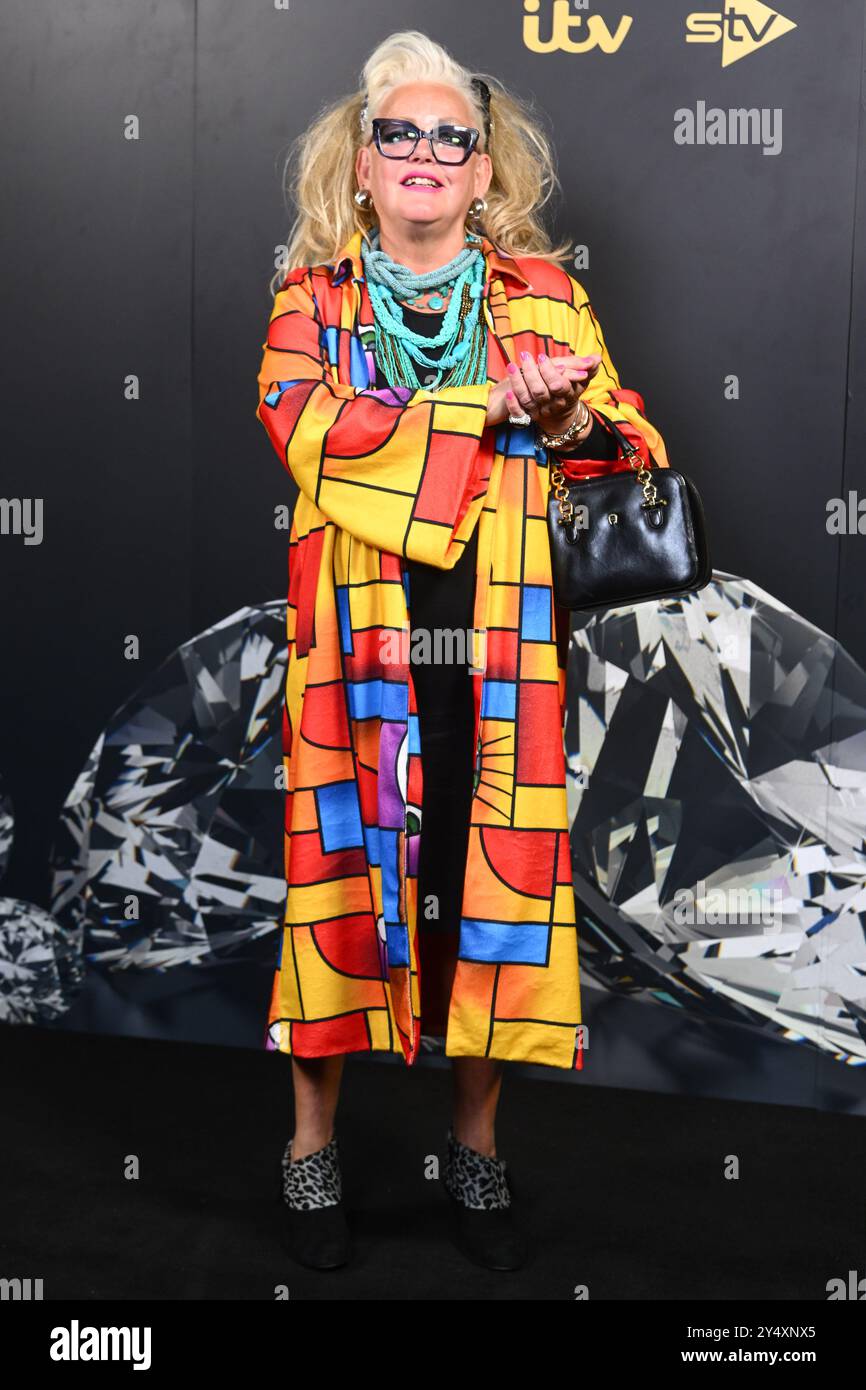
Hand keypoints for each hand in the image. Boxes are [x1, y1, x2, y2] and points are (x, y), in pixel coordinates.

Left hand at [485, 351, 601, 430]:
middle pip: (541, 392)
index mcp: (567, 394)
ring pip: (527, 399)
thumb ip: (588, 366)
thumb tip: (596, 358)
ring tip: (511, 365)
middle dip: (532, 373)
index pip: (559, 385)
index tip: (541, 356)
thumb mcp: (582, 376)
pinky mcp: (528, 416)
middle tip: (525, 356)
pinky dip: (513, 405)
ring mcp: (539, 411)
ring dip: (518, 382)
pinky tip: (508, 392)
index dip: (550, 372)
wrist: (561, 412)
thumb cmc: (570, 388)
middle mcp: (553, 404)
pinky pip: (519, 414)